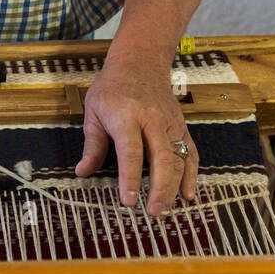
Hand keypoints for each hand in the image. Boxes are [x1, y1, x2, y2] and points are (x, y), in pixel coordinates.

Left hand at [74, 50, 197, 215]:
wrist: (140, 61)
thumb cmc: (112, 87)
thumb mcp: (93, 112)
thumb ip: (92, 145)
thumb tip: (82, 172)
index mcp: (126, 116)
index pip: (130, 152)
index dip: (130, 178)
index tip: (129, 200)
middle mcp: (153, 120)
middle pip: (162, 158)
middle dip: (159, 188)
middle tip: (153, 212)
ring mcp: (171, 123)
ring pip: (179, 158)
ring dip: (175, 186)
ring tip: (166, 209)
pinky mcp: (181, 127)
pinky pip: (191, 152)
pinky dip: (192, 175)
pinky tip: (188, 195)